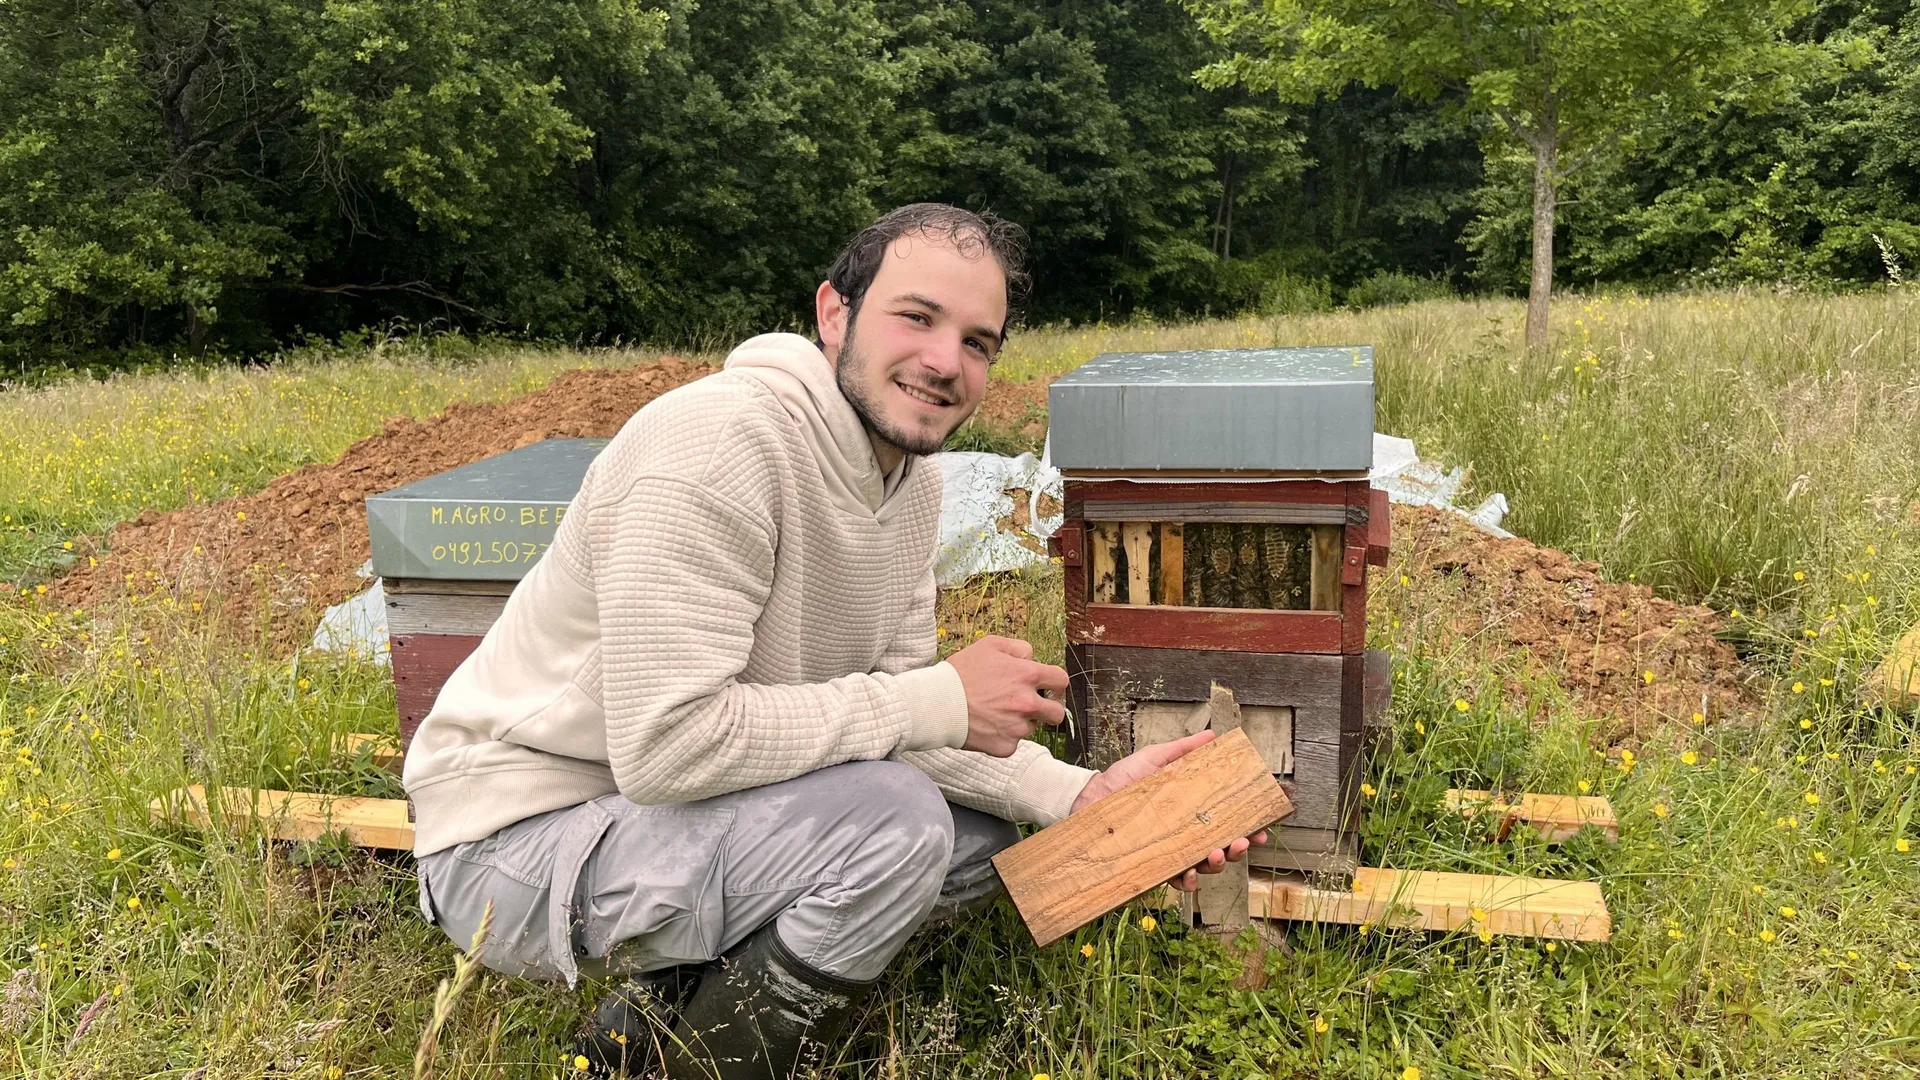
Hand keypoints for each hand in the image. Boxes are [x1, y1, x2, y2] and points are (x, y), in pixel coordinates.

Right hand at [945, 635, 1068, 756]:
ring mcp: (1017, 728)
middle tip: (1032, 706)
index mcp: (1027, 676)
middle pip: (1057, 713)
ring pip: (1032, 728)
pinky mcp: (1005, 747)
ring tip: (996, 713)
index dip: (1056, 684)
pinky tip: (987, 726)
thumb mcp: (989, 645)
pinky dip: (1003, 737)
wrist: (936, 703)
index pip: (1061, 681)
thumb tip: (1031, 658)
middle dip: (1049, 709)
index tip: (1049, 688)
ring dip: (1020, 721)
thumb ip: (1018, 648)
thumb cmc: (960, 673)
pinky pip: (1013, 743)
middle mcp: (1027, 703)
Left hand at [1068, 729, 1269, 891]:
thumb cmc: (1120, 781)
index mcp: (1191, 813)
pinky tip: (1190, 874)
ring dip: (1218, 864)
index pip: (1227, 824)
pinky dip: (1187, 882)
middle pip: (1223, 849)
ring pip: (1204, 867)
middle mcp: (1185, 836)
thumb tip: (1212, 735)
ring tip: (1217, 852)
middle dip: (1239, 849)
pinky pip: (1175, 881)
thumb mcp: (1153, 760)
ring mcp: (1169, 853)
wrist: (1086, 799)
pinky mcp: (1151, 866)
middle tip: (1243, 841)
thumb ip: (1182, 750)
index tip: (1262, 828)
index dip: (1248, 829)